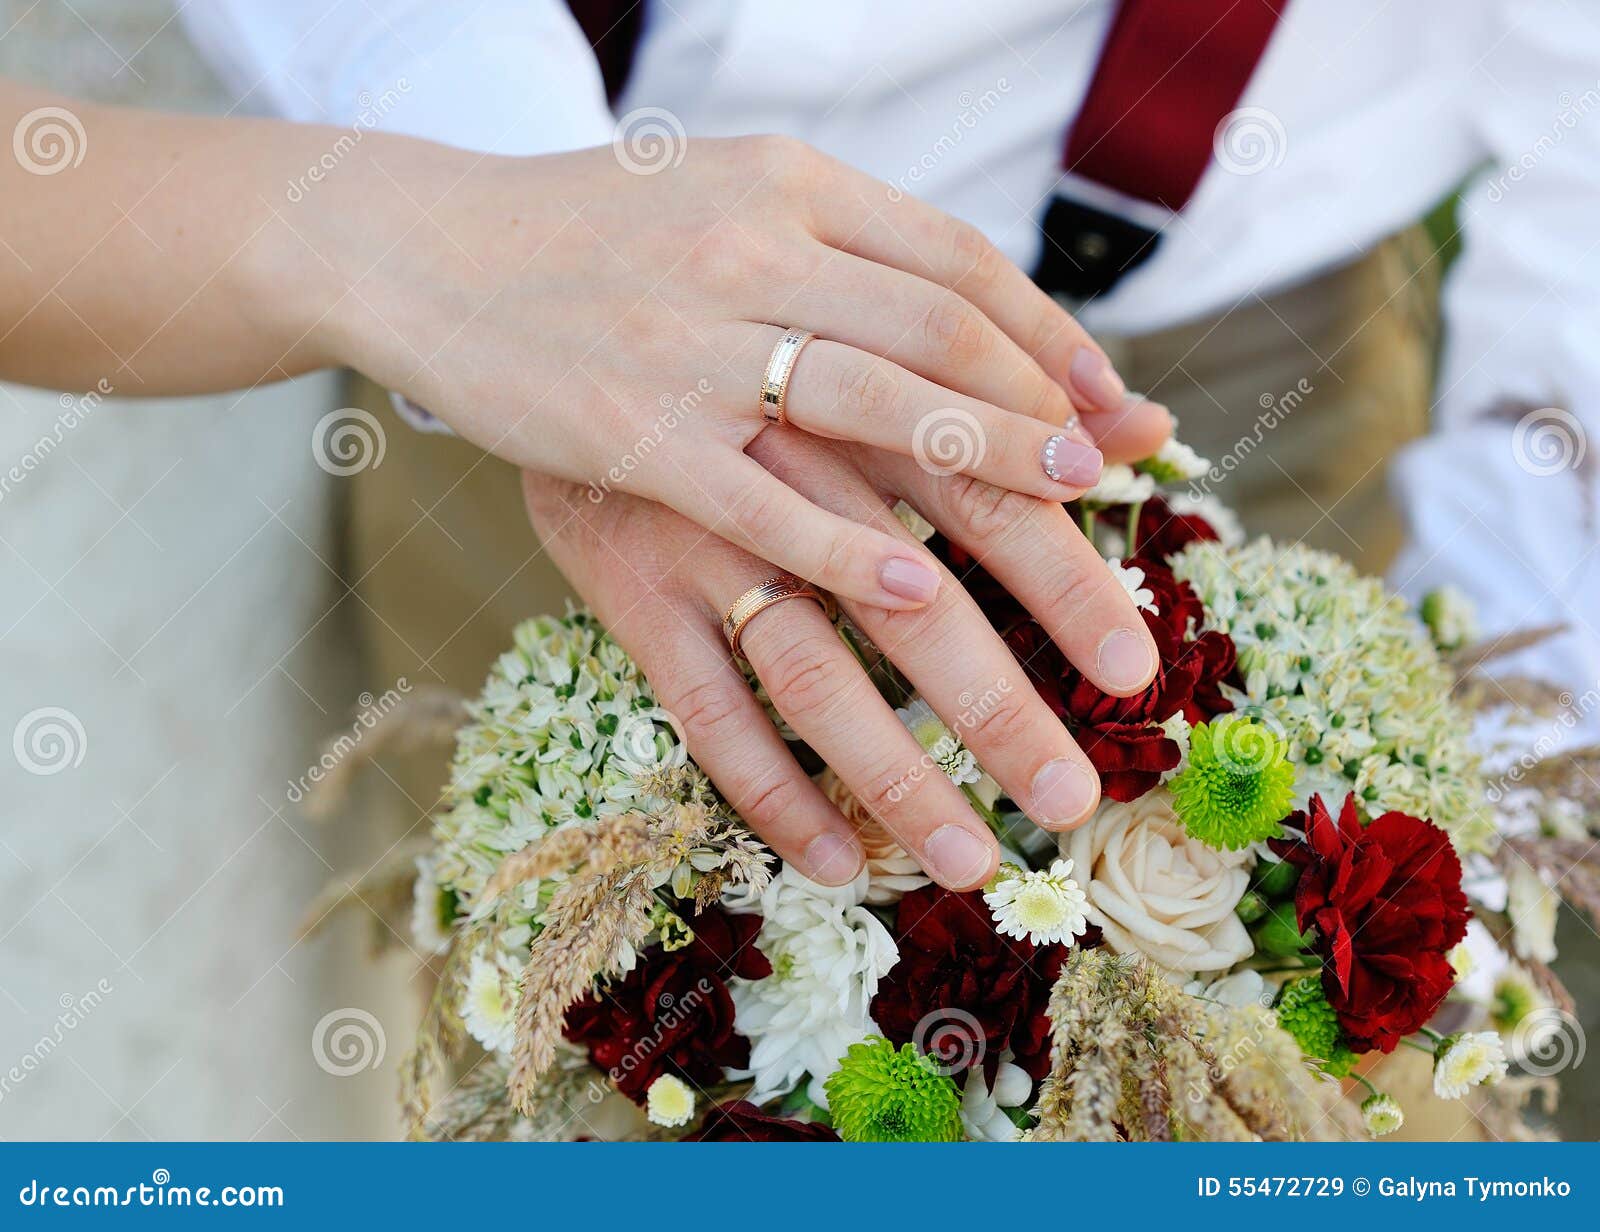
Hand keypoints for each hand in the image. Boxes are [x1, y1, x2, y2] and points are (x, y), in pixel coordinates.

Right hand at [318, 134, 1138, 611]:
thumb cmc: (596, 236)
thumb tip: (983, 323)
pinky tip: (911, 584)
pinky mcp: (631, 434)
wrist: (428, 248)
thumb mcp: (727, 202)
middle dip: (1051, 427)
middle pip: (944, 342)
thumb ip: (852, 256)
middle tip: (1117, 491)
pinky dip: (841, 546)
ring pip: (873, 412)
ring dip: (985, 474)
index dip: (1051, 343)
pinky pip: (756, 501)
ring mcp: (692, 344)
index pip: (957, 266)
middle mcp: (755, 251)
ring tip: (1064, 538)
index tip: (1115, 415)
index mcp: (789, 189)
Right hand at [521, 397, 1168, 891]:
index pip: (987, 497)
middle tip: (1076, 796)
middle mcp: (790, 472)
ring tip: (971, 857)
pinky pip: (703, 705)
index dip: (1067, 581)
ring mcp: (704, 536)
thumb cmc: (750, 337)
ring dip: (893, 771)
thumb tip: (1150, 424)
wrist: (549, 302)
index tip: (1134, 669)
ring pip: (810, 672)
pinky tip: (833, 856)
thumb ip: (1011, 394)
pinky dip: (767, 785)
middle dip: (999, 707)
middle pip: (912, 604)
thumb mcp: (872, 338)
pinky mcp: (630, 585)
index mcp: (865, 401)